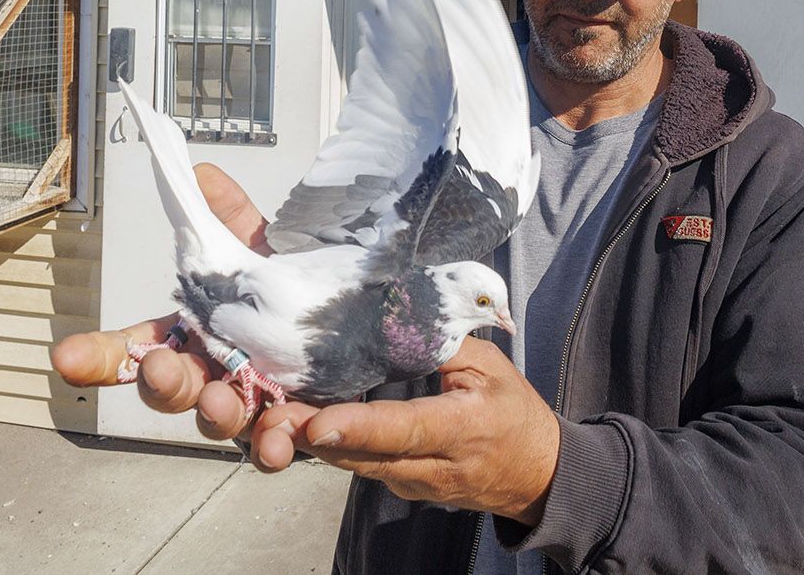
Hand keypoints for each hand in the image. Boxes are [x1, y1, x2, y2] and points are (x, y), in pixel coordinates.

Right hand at [50, 163, 279, 439]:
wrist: (358, 332)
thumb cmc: (295, 296)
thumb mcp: (266, 249)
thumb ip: (231, 217)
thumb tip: (202, 176)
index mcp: (198, 333)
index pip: (138, 347)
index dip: (103, 354)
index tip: (69, 358)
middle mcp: (215, 373)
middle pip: (173, 386)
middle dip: (162, 381)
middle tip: (163, 369)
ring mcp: (249, 405)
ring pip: (220, 419)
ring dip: (216, 413)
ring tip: (225, 400)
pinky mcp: (289, 427)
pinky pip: (275, 444)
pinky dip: (273, 443)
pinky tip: (280, 436)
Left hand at [249, 337, 560, 525]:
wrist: (535, 475)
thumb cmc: (513, 414)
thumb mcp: (491, 370)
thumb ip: (444, 346)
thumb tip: (399, 318)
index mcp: (460, 429)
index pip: (404, 430)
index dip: (358, 428)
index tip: (317, 425)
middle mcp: (432, 466)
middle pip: (363, 454)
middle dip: (311, 438)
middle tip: (268, 417)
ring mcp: (412, 483)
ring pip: (354, 463)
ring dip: (310, 443)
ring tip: (270, 417)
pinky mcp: (399, 486)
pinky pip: (359, 464)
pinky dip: (330, 445)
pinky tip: (299, 423)